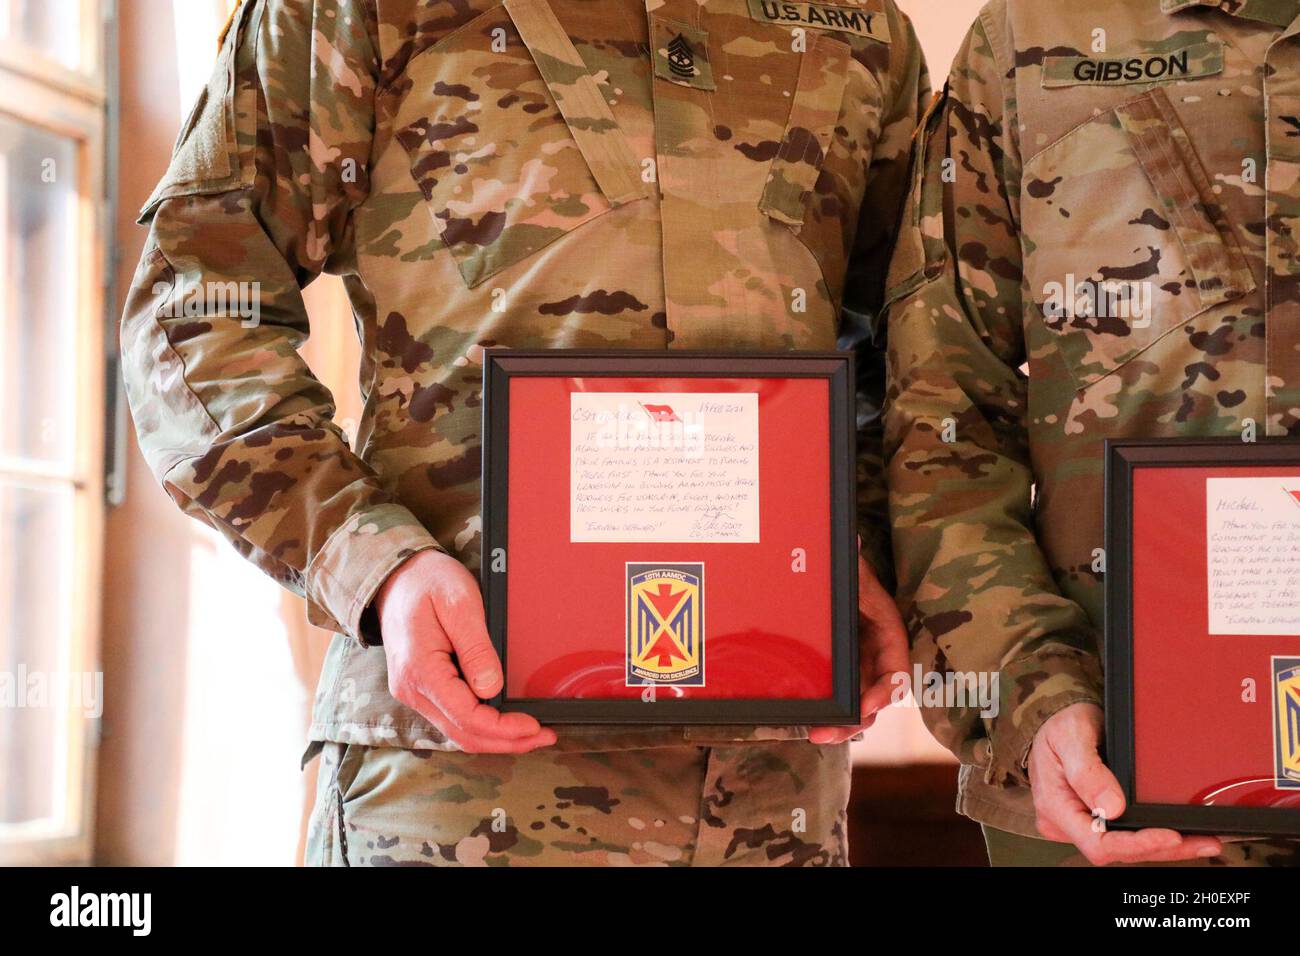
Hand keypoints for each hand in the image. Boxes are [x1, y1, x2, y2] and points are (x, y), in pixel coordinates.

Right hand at [375, 550, 556, 753]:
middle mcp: (412, 690)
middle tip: (544, 736)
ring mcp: (415, 692)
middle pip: (463, 734)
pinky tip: (504, 720)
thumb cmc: (428, 582)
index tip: (534, 726)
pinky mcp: (422, 688)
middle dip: (506, 741)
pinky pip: (453, 717)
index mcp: (420, 671)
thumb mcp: (459, 604)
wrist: (397, 576)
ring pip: (458, 731)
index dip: (503, 728)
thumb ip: (476, 648)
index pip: (466, 717)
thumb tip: (492, 688)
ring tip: (531, 733)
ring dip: (495, 737)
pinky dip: (481, 725)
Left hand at [809, 556, 908, 744]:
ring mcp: (858, 665)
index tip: (867, 706)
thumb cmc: (845, 568)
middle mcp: (875, 653)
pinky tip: (807, 724)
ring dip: (842, 724)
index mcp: (885, 628)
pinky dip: (829, 713)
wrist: (829, 570)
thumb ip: (850, 558)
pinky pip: (839, 696)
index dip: (886, 689)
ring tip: (818, 735)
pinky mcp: (838, 671)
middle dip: (858, 719)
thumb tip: (853, 538)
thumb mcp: (848, 565)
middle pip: (876, 695)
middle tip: (831, 733)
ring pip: (858, 703)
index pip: (896, 665)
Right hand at [1029, 702, 1220, 863]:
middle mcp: (1065, 824)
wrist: (1054, 721)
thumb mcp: (1070, 737)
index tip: (1171, 835)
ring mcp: (1080, 825)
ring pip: (1126, 848)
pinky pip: (1126, 836)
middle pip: (1117, 851)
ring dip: (1165, 847)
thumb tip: (1113, 807)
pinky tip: (1182, 835)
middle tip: (1204, 841)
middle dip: (1162, 848)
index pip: (1097, 843)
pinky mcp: (1095, 821)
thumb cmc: (1059, 726)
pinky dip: (1155, 837)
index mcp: (1055, 808)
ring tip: (1203, 841)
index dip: (1137, 845)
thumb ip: (1088, 771)